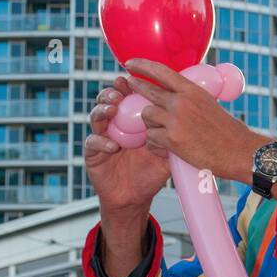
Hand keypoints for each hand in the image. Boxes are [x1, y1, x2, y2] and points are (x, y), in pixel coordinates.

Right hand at [84, 76, 170, 215]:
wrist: (135, 198)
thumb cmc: (151, 173)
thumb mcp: (166, 154)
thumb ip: (172, 138)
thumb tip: (183, 122)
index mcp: (132, 120)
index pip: (128, 97)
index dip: (129, 86)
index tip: (134, 78)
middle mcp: (115, 124)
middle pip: (108, 100)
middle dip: (112, 92)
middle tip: (119, 91)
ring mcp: (103, 136)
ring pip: (96, 116)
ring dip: (103, 109)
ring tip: (113, 109)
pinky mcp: (93, 153)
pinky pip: (93, 142)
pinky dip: (102, 141)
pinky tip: (113, 145)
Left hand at [123, 59, 265, 182]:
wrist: (238, 151)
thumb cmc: (228, 132)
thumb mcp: (210, 105)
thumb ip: (190, 100)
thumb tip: (176, 97)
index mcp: (192, 90)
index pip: (162, 72)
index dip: (143, 65)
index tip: (130, 63)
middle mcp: (181, 101)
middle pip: (148, 91)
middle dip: (135, 87)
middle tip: (128, 84)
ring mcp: (175, 120)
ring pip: (147, 117)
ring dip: (151, 126)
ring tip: (163, 135)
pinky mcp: (171, 139)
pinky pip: (151, 139)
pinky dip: (155, 146)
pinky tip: (166, 150)